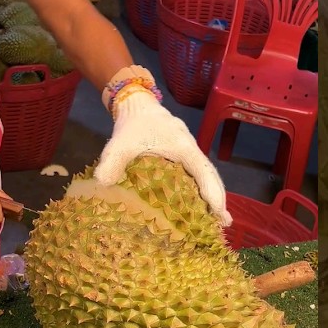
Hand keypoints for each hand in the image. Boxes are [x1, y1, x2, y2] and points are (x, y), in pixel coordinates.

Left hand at [93, 89, 231, 226]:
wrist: (135, 103)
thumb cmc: (132, 123)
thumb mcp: (120, 144)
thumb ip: (112, 162)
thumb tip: (103, 184)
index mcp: (182, 147)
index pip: (203, 172)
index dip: (212, 193)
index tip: (219, 213)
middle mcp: (190, 149)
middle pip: (211, 175)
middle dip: (219, 199)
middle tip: (224, 223)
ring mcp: (189, 150)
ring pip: (207, 174)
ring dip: (214, 194)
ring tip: (218, 218)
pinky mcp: (183, 153)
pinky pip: (198, 172)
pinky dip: (204, 187)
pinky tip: (201, 202)